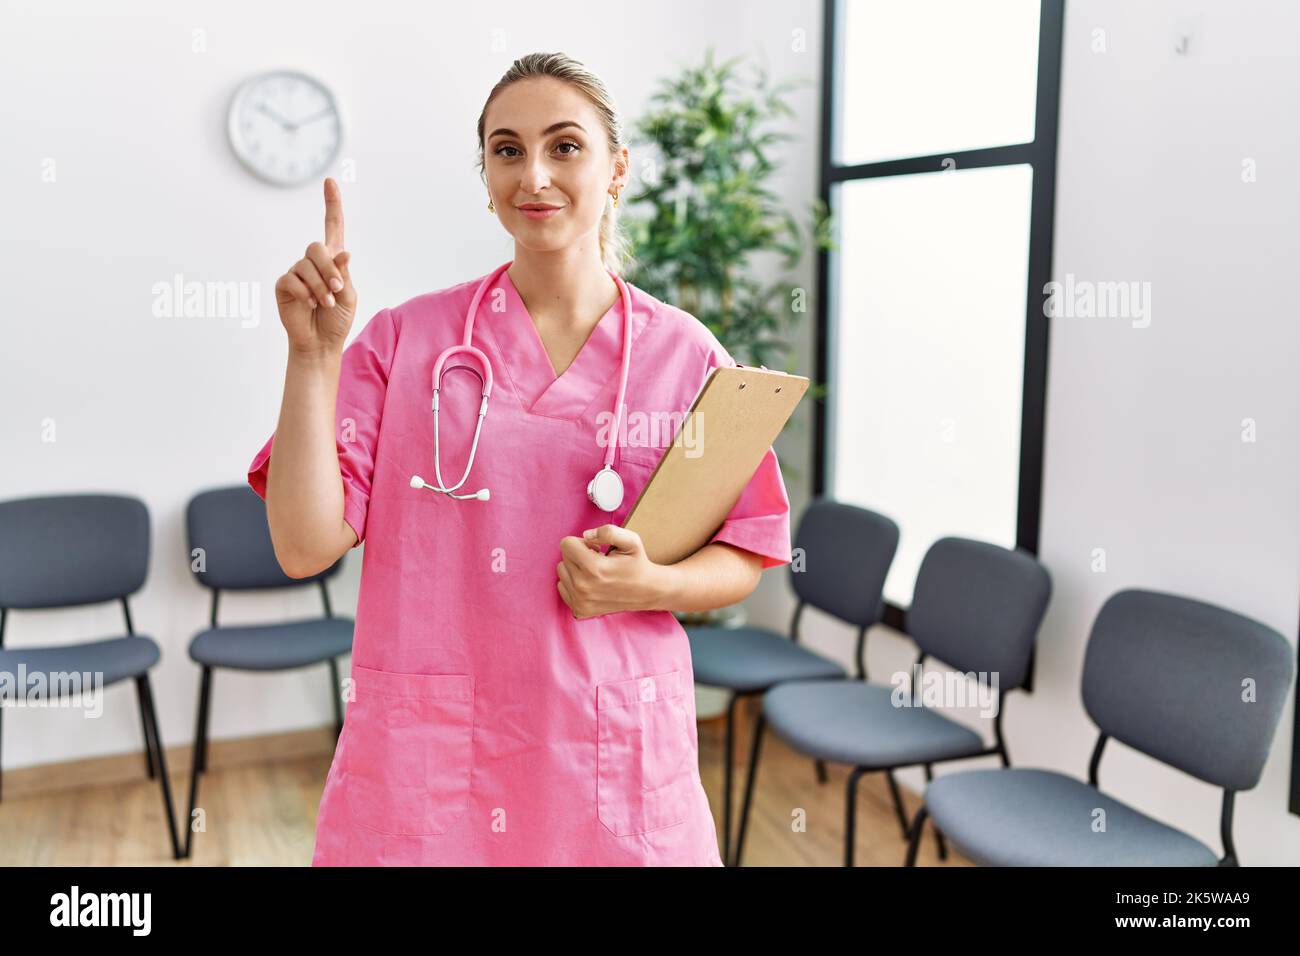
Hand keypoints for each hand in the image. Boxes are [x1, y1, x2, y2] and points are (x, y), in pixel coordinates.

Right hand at [274, 177, 357, 356]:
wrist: (321, 343)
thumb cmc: (336, 319)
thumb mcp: (348, 295)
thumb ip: (344, 274)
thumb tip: (344, 252)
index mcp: (333, 260)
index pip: (333, 226)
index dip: (332, 205)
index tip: (330, 181)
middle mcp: (313, 262)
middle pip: (316, 247)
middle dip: (329, 269)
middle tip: (336, 290)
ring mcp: (297, 272)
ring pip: (305, 265)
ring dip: (320, 286)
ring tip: (325, 303)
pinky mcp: (284, 285)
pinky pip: (292, 279)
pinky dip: (305, 292)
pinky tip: (309, 304)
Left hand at [555, 525, 666, 619]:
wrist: (647, 591)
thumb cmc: (637, 564)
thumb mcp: (631, 540)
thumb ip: (608, 532)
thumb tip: (586, 536)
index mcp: (594, 568)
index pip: (566, 544)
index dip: (582, 542)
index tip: (596, 549)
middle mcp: (583, 587)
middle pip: (564, 557)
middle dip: (579, 554)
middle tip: (598, 560)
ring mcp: (580, 601)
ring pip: (562, 572)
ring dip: (575, 568)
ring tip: (595, 572)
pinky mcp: (580, 610)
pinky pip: (562, 588)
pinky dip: (573, 583)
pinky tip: (591, 583)